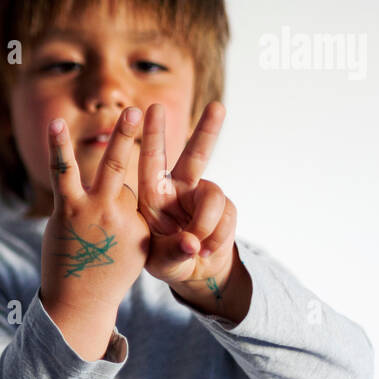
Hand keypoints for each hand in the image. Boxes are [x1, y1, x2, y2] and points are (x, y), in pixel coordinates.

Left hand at [40, 107, 149, 315]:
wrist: (79, 304)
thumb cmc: (104, 276)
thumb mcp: (133, 252)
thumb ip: (134, 224)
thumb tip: (127, 201)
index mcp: (142, 225)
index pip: (136, 193)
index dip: (120, 202)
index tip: (108, 223)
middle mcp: (123, 215)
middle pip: (141, 172)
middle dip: (145, 140)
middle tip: (148, 113)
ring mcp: (95, 211)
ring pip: (111, 169)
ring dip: (122, 138)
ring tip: (129, 110)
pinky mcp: (68, 211)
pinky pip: (64, 173)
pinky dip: (59, 147)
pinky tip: (55, 124)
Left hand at [136, 101, 237, 286]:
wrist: (195, 271)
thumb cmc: (167, 260)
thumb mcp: (161, 261)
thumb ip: (173, 253)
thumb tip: (193, 245)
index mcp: (153, 195)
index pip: (151, 162)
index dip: (152, 136)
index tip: (153, 108)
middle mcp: (179, 189)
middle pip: (195, 156)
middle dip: (206, 131)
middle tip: (217, 107)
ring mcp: (204, 197)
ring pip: (214, 197)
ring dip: (207, 226)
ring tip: (198, 248)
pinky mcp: (225, 209)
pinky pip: (227, 218)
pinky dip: (218, 239)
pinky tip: (207, 251)